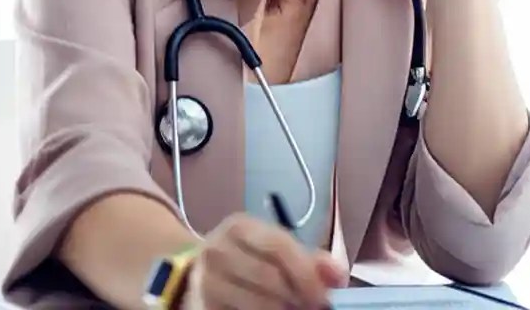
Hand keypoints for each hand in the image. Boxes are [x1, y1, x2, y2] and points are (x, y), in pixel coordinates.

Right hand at [180, 213, 346, 309]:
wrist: (190, 275)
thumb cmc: (244, 259)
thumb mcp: (272, 248)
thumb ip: (309, 258)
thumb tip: (339, 276)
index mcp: (239, 227)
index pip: (279, 246)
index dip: (307, 274)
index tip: (325, 297)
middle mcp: (218, 251)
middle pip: (269, 278)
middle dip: (299, 298)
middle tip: (314, 308)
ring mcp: (205, 281)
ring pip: (257, 304)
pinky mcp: (202, 308)